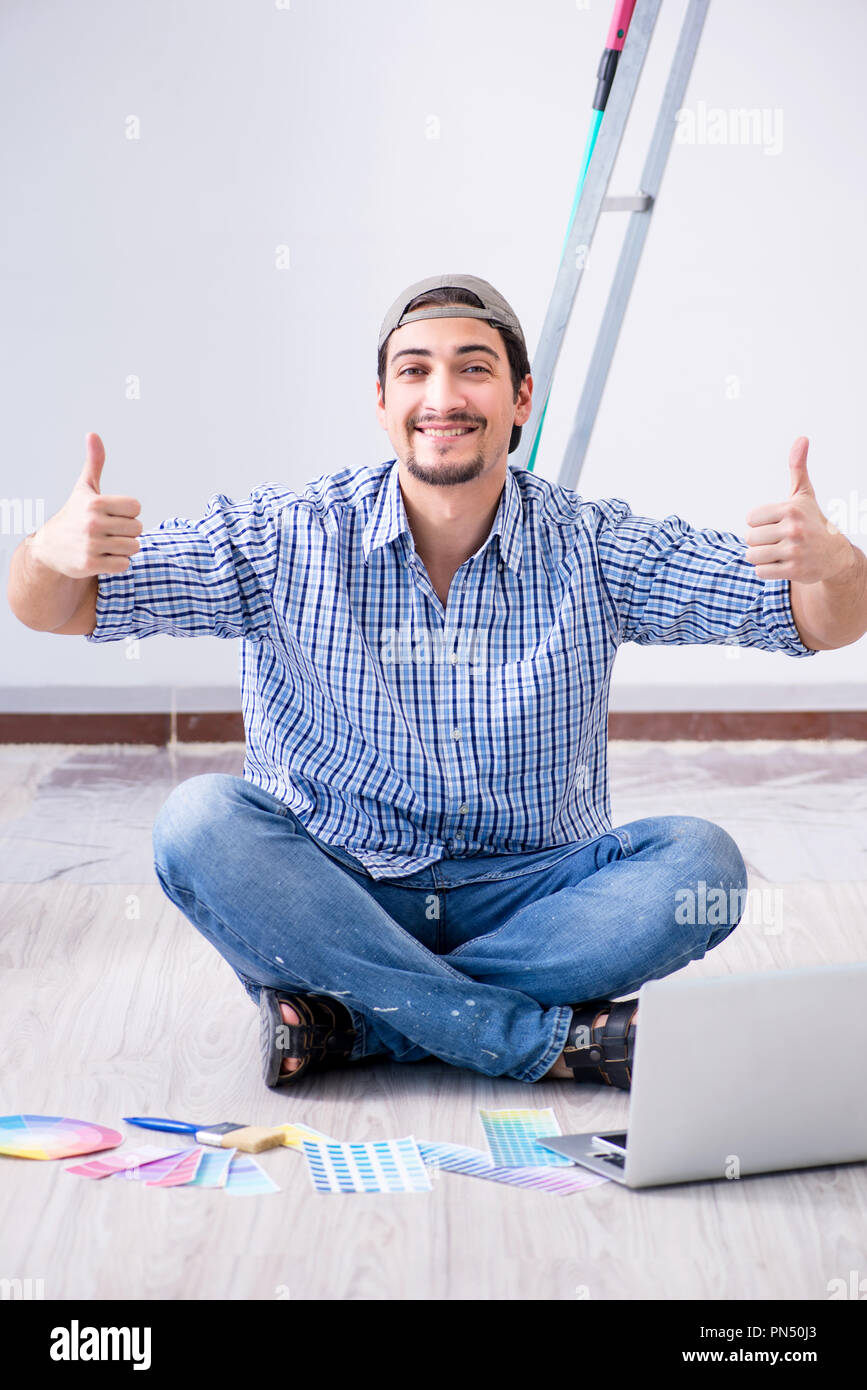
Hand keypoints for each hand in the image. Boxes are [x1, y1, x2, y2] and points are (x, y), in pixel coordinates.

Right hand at [30, 433, 142, 578]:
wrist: (50, 547)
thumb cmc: (74, 515)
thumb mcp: (84, 488)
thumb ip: (94, 463)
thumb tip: (93, 434)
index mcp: (96, 502)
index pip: (136, 508)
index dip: (128, 512)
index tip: (114, 514)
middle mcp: (93, 523)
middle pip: (138, 529)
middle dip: (128, 531)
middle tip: (110, 531)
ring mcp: (91, 545)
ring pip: (133, 547)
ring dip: (124, 548)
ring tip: (107, 544)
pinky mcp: (90, 564)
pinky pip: (124, 564)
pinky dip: (118, 563)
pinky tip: (104, 557)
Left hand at [744, 436, 852, 584]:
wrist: (834, 555)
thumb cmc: (812, 522)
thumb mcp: (804, 495)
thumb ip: (797, 468)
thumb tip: (802, 438)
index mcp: (791, 509)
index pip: (750, 518)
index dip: (759, 523)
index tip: (775, 524)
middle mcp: (793, 529)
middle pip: (749, 538)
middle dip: (759, 541)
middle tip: (778, 540)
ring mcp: (794, 551)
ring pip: (752, 556)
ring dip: (761, 557)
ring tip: (778, 552)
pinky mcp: (793, 570)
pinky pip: (760, 572)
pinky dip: (766, 570)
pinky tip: (781, 564)